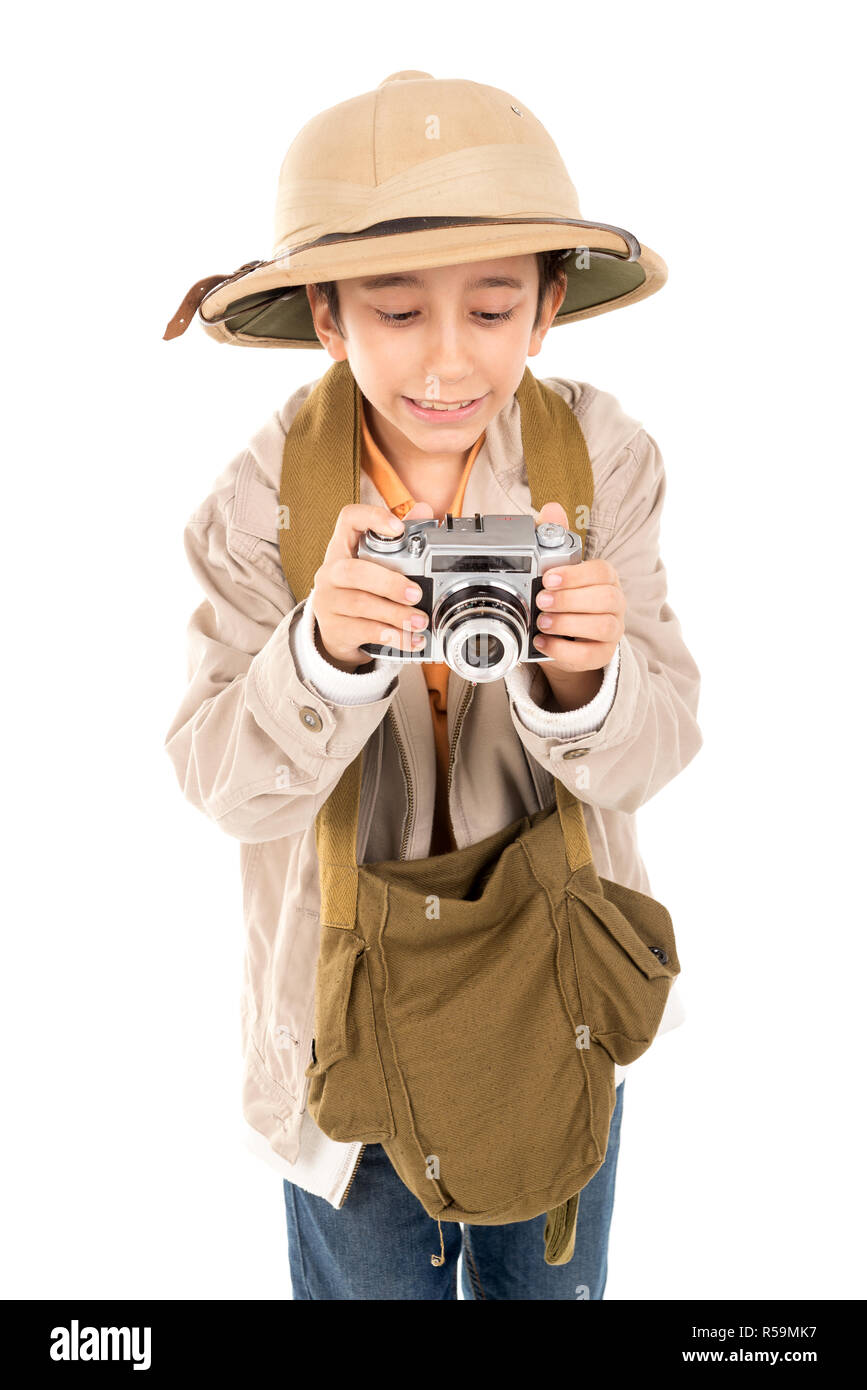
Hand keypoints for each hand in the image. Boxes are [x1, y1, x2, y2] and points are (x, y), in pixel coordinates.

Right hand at [311, 502, 434, 671]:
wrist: (339, 633)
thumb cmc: (360, 591)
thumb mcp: (374, 565)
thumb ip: (399, 539)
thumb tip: (425, 509)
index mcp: (341, 548)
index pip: (348, 519)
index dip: (372, 518)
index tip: (398, 528)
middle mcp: (329, 572)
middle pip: (353, 571)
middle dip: (389, 582)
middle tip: (415, 594)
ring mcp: (328, 601)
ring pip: (361, 604)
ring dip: (395, 614)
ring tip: (419, 621)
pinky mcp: (334, 628)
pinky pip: (364, 631)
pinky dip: (391, 636)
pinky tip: (410, 639)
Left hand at [532, 502, 625, 708]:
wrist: (564, 638)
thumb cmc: (562, 599)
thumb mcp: (555, 569)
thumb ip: (553, 537)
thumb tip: (551, 509)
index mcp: (605, 578)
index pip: (602, 572)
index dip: (576, 575)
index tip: (548, 577)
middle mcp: (615, 603)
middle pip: (606, 600)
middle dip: (570, 600)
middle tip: (541, 601)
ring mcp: (612, 631)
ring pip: (602, 627)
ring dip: (568, 624)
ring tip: (542, 622)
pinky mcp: (602, 655)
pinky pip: (590, 655)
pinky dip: (564, 650)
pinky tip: (543, 642)